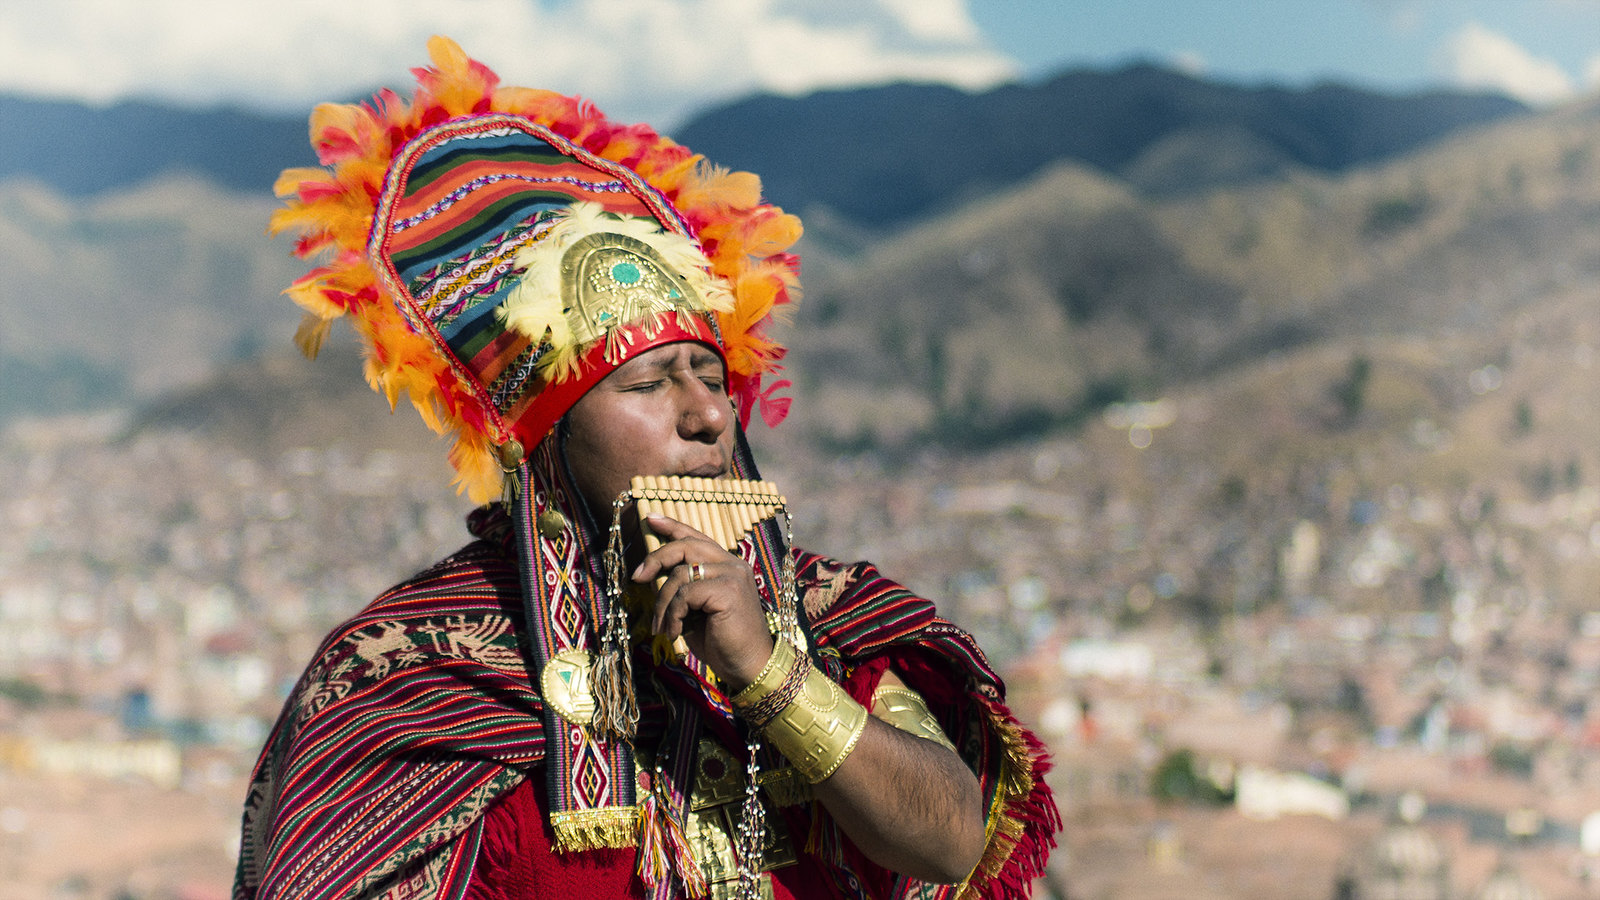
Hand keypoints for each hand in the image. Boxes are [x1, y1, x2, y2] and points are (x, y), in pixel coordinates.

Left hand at [630, 514, 774, 689]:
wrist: (749, 665)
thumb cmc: (722, 642)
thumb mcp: (695, 611)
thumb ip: (681, 590)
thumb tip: (651, 577)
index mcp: (727, 565)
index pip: (697, 537)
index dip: (673, 526)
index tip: (651, 518)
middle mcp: (732, 564)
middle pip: (685, 547)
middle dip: (656, 559)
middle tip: (637, 577)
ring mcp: (732, 575)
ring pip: (680, 574)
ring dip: (663, 603)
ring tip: (662, 627)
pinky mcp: (728, 591)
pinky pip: (686, 594)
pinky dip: (674, 614)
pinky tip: (674, 632)